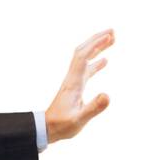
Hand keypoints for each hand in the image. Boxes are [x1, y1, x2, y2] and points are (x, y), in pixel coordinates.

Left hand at [44, 28, 113, 143]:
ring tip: (112, 40)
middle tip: (113, 31)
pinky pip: (86, 69)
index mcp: (74, 83)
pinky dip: (95, 61)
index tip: (109, 36)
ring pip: (84, 58)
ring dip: (97, 47)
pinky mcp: (75, 87)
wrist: (47, 128)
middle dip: (96, 39)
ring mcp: (73, 81)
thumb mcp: (79, 120)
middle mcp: (72, 78)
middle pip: (82, 52)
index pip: (84, 57)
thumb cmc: (62, 125)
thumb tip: (108, 95)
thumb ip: (94, 108)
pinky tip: (104, 61)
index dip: (96, 45)